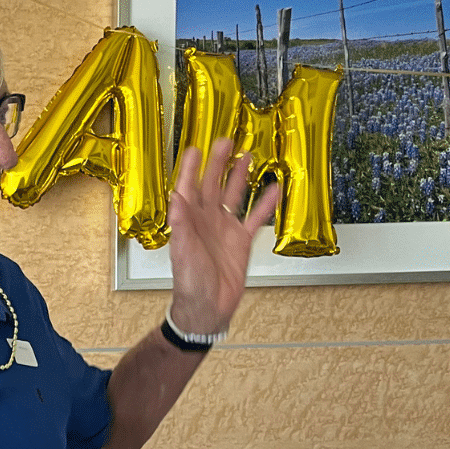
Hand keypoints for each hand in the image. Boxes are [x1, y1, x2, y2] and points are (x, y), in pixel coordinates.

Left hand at [167, 138, 279, 333]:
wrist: (208, 307)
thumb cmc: (190, 283)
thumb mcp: (182, 251)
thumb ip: (181, 224)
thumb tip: (176, 197)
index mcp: (188, 221)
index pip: (188, 188)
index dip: (190, 168)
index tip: (195, 148)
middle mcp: (206, 221)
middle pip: (212, 185)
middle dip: (218, 164)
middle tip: (225, 141)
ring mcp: (224, 229)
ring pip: (234, 196)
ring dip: (239, 177)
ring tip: (247, 156)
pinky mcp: (241, 241)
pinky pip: (255, 218)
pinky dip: (264, 204)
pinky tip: (273, 189)